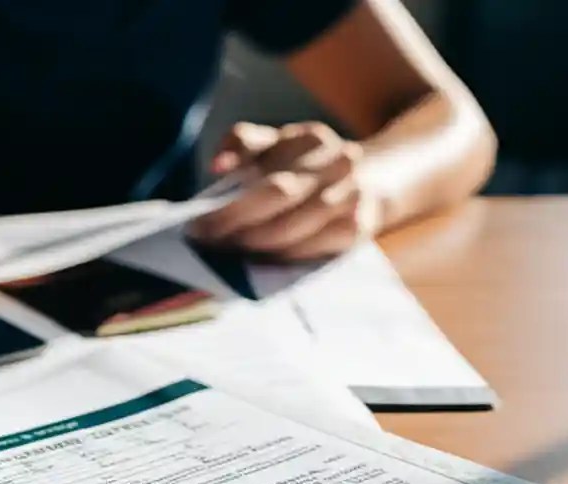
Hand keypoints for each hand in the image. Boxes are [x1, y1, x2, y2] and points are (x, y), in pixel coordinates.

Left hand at [188, 122, 378, 261]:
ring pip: (293, 224)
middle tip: (206, 240)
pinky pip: (311, 247)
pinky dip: (280, 257)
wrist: (370, 184)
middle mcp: (335, 159)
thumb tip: (218, 167)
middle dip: (235, 220)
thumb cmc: (303, 169)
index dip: (227, 181)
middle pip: (277, 190)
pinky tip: (260, 262)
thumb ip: (243, 145)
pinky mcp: (358, 225)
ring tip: (226, 254)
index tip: (197, 218)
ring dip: (255, 244)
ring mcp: (352, 192)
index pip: (257, 151)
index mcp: (307, 137)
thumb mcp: (275, 147)